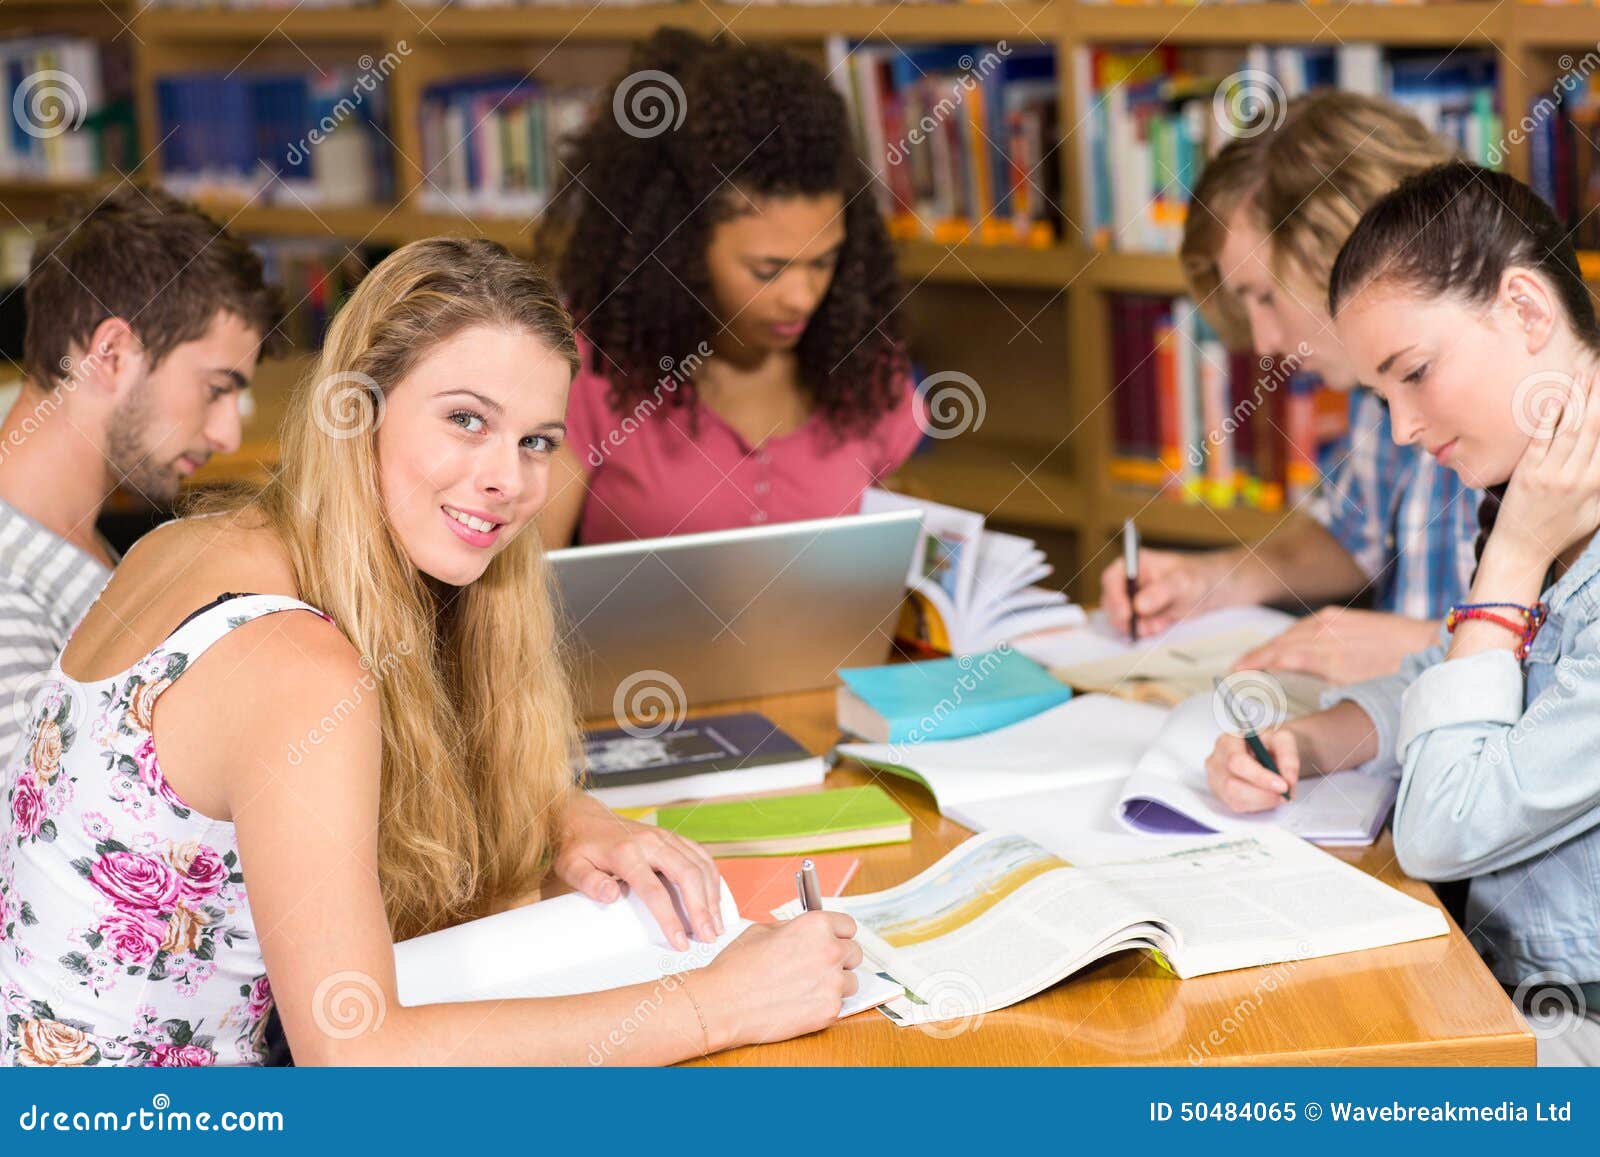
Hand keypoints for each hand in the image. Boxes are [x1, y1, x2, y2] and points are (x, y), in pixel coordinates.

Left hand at [553, 793, 722, 949]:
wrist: (584, 818)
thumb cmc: (578, 848)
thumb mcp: (571, 867)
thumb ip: (589, 882)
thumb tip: (611, 896)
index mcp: (626, 853)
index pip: (655, 891)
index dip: (670, 918)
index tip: (680, 942)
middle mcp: (651, 841)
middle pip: (687, 875)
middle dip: (702, 908)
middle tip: (710, 937)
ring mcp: (665, 837)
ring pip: (699, 864)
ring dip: (712, 895)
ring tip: (717, 924)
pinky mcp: (673, 837)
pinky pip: (701, 855)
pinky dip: (713, 877)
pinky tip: (716, 898)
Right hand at [698, 911, 862, 1050]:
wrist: (723, 1003)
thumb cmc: (737, 967)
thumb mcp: (763, 930)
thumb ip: (794, 928)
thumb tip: (807, 931)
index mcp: (815, 925)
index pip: (849, 926)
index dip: (838, 934)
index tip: (833, 940)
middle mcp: (830, 951)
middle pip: (855, 953)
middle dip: (840, 959)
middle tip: (819, 966)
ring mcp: (832, 983)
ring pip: (850, 981)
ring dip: (835, 984)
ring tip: (807, 987)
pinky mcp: (829, 1011)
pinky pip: (839, 1005)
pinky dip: (825, 1005)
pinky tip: (802, 1002)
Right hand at [1100, 548, 1230, 637]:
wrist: (1214, 590)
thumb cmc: (1199, 576)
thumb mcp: (1182, 582)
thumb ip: (1161, 592)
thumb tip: (1139, 605)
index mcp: (1135, 564)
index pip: (1112, 578)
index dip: (1114, 596)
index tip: (1125, 613)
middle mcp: (1130, 581)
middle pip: (1111, 601)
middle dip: (1123, 617)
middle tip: (1137, 627)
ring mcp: (1135, 599)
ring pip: (1121, 617)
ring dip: (1136, 626)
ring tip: (1157, 624)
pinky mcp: (1142, 614)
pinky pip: (1134, 627)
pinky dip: (1145, 631)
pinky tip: (1161, 625)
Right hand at [1204, 727, 1300, 812]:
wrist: (1265, 747)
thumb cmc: (1269, 742)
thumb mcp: (1283, 739)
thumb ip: (1288, 758)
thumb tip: (1288, 781)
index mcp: (1228, 740)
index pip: (1237, 761)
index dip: (1260, 777)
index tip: (1283, 786)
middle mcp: (1216, 759)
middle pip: (1232, 785)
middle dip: (1263, 795)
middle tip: (1284, 794)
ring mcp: (1215, 778)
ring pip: (1234, 800)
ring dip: (1261, 801)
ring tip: (1277, 794)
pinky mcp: (1219, 792)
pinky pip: (1237, 806)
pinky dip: (1257, 805)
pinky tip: (1265, 795)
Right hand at [1233, 608, 1438, 683]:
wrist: (1425, 644)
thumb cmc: (1395, 673)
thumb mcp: (1358, 690)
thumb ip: (1326, 690)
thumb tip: (1308, 700)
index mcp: (1327, 654)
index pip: (1279, 656)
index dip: (1255, 663)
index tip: (1237, 670)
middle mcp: (1324, 633)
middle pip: (1280, 642)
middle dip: (1257, 653)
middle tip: (1239, 666)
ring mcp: (1331, 620)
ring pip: (1291, 631)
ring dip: (1273, 643)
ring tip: (1258, 655)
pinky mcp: (1339, 615)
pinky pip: (1304, 624)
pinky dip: (1290, 634)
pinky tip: (1287, 642)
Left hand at [1492, 366, 1599, 567]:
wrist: (1523, 549)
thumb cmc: (1563, 530)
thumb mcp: (1597, 512)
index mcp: (1598, 485)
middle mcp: (1577, 477)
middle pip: (1594, 427)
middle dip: (1599, 396)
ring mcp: (1550, 474)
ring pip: (1570, 428)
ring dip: (1578, 398)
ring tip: (1584, 374)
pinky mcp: (1526, 473)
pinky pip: (1540, 440)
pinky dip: (1548, 418)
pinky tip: (1555, 398)